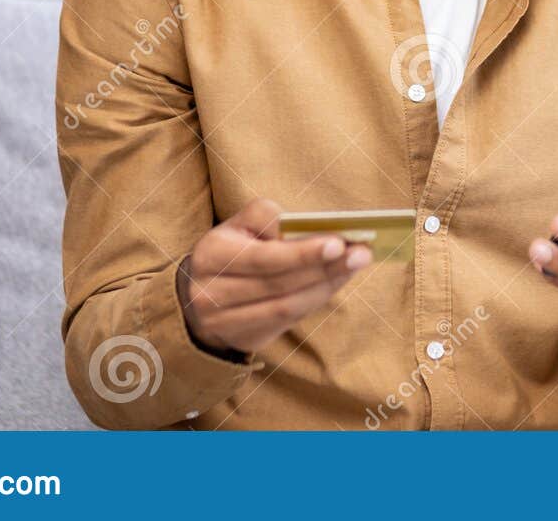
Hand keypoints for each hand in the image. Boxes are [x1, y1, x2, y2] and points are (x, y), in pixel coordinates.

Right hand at [178, 197, 370, 354]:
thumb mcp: (237, 225)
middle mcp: (212, 293)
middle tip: (361, 253)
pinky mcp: (244, 339)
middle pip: (279, 283)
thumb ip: (266, 217)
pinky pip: (287, 321)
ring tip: (356, 265)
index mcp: (210, 255)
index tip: (338, 242)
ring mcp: (226, 322)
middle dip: (325, 267)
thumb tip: (308, 227)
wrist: (196, 296)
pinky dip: (316, 300)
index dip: (302, 253)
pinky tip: (336, 282)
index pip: (263, 258)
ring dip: (327, 285)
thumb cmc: (230, 250)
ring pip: (287, 306)